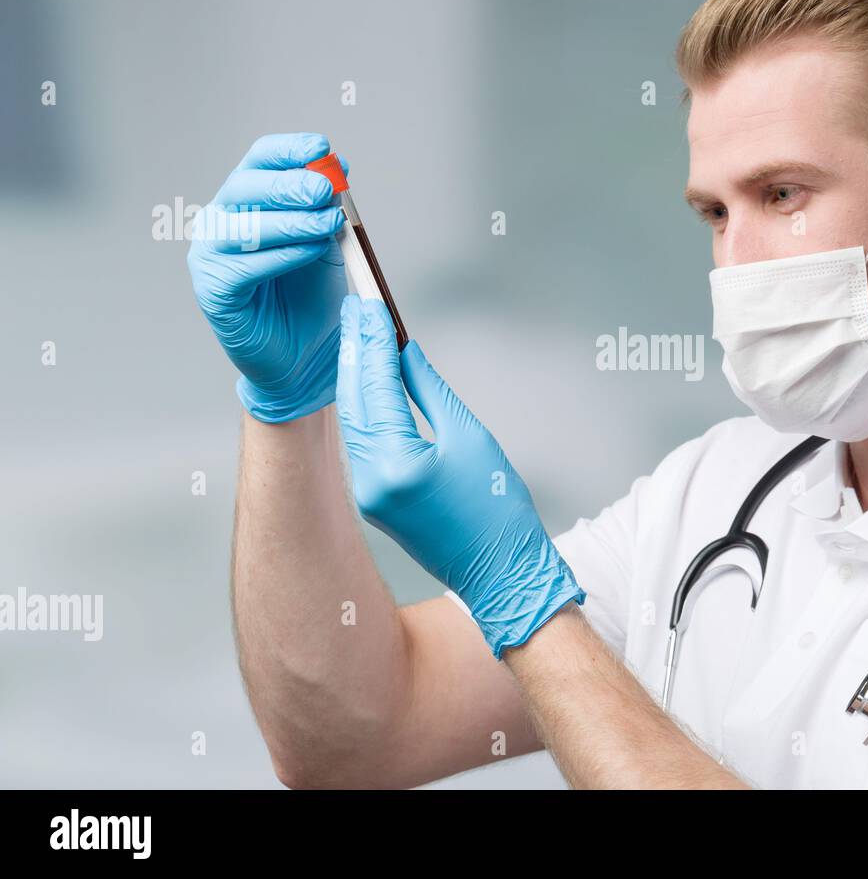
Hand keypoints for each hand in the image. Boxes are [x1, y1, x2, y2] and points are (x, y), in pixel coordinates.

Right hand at [187, 132, 348, 421]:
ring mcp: (211, 255)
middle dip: (290, 184)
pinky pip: (246, 266)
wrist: (307, 353)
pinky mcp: (213, 290)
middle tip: (326, 189)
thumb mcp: (327, 241)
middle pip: (247, 186)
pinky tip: (311, 253)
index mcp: (247, 199)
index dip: (289, 150)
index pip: (260, 160)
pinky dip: (283, 255)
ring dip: (292, 221)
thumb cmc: (312, 295)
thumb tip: (337, 168)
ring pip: (244, 225)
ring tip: (329, 225)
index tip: (323, 147)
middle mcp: (221, 220)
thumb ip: (327, 207)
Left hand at [336, 295, 585, 656]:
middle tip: (356, 308)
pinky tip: (367, 381)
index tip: (369, 305)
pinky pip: (362, 440)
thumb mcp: (470, 437)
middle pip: (354, 401)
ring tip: (357, 334)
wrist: (501, 574)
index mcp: (394, 466)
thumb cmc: (497, 511)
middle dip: (355, 352)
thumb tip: (403, 353)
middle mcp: (369, 481)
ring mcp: (367, 493)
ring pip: (354, 420)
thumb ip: (430, 390)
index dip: (372, 342)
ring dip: (355, 376)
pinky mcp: (374, 499)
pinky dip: (364, 406)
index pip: (375, 388)